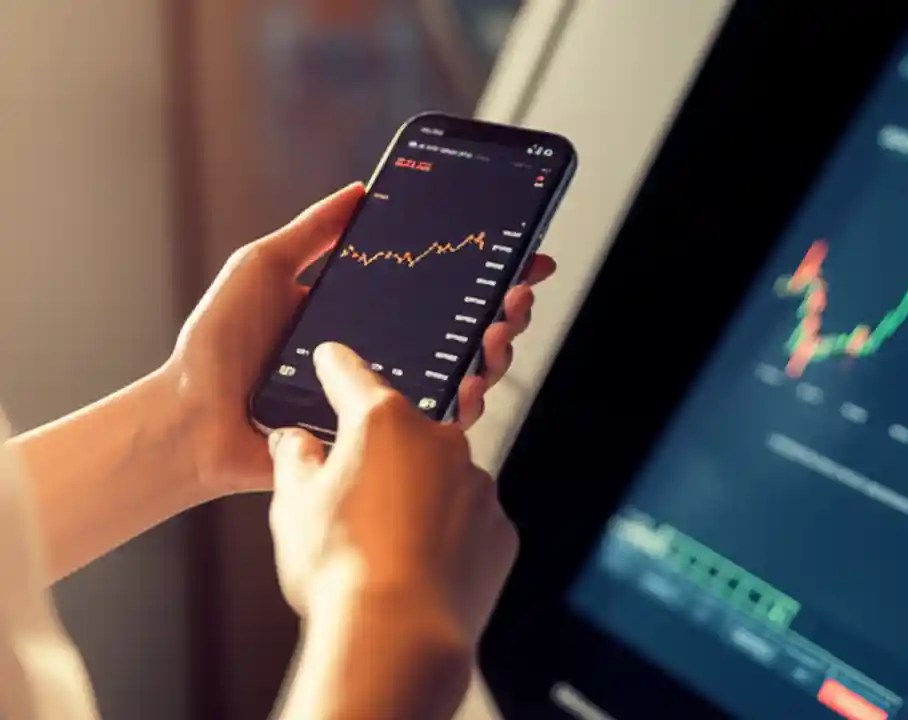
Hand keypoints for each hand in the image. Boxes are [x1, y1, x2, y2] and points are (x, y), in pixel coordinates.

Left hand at [165, 183, 555, 495]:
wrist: (190, 418)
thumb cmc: (216, 347)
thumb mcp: (262, 268)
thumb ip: (311, 231)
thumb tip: (361, 188)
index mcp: (363, 314)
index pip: (439, 289)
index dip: (486, 273)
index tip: (524, 254)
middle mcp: (384, 355)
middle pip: (466, 332)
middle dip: (506, 311)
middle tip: (520, 294)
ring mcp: (385, 399)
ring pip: (464, 378)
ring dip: (495, 352)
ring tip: (502, 329)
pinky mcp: (379, 441)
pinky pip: (434, 426)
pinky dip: (465, 403)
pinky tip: (474, 381)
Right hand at [267, 342, 517, 645]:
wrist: (398, 636)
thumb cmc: (338, 568)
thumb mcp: (292, 506)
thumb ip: (295, 462)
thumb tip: (295, 442)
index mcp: (383, 423)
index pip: (353, 378)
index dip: (336, 367)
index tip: (332, 358)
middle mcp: (440, 443)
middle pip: (404, 434)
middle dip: (379, 455)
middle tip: (351, 496)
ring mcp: (478, 486)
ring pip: (441, 479)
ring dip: (417, 498)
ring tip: (384, 546)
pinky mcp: (499, 530)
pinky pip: (469, 521)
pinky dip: (448, 535)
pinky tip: (420, 566)